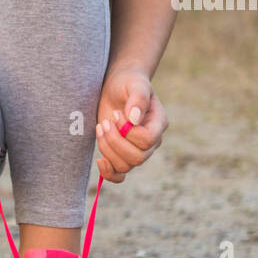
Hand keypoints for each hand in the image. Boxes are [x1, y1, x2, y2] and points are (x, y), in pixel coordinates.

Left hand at [95, 67, 166, 182]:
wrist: (118, 87)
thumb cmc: (128, 83)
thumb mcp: (135, 84)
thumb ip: (138, 99)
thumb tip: (134, 119)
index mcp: (158, 124)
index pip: (148, 140)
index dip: (128, 132)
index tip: (116, 114)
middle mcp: (151, 141)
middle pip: (137, 157)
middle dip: (115, 141)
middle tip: (105, 122)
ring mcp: (136, 150)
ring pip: (125, 166)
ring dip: (107, 149)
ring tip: (100, 127)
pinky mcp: (121, 154)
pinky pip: (119, 175)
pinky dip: (108, 173)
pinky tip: (99, 160)